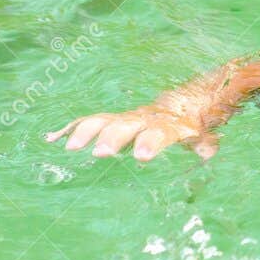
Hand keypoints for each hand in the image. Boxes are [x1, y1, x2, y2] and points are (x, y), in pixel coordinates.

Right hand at [46, 106, 218, 161]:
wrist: (184, 102)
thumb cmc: (193, 128)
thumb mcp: (204, 138)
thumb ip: (205, 146)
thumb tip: (208, 152)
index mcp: (167, 125)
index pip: (159, 132)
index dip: (151, 143)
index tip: (142, 157)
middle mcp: (143, 119)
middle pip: (126, 125)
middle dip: (112, 137)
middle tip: (100, 153)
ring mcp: (126, 118)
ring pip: (103, 120)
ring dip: (86, 132)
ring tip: (70, 148)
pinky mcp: (113, 120)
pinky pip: (90, 121)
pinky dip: (71, 128)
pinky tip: (51, 139)